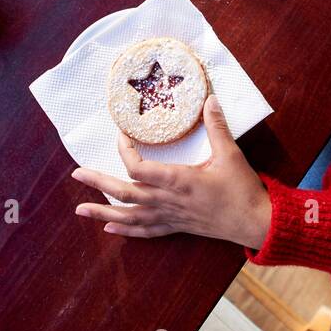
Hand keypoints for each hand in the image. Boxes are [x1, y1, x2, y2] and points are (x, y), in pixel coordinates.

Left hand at [73, 95, 271, 248]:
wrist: (254, 222)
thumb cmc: (242, 190)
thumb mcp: (230, 154)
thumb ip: (217, 127)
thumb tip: (208, 99)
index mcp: (178, 181)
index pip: (138, 168)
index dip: (125, 151)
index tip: (121, 135)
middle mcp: (168, 201)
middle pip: (124, 193)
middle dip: (97, 183)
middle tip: (76, 174)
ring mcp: (170, 216)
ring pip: (129, 216)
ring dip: (103, 212)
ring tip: (80, 210)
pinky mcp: (176, 226)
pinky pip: (145, 231)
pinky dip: (126, 230)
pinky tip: (109, 229)